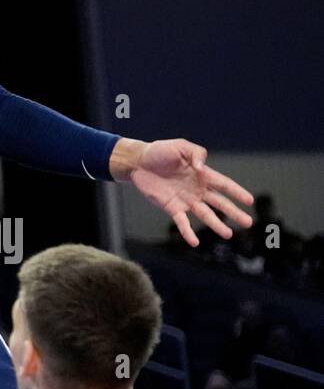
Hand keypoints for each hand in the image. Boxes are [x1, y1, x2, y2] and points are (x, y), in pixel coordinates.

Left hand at [128, 138, 253, 246]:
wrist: (138, 162)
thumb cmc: (160, 152)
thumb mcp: (180, 146)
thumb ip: (196, 154)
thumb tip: (202, 168)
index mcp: (202, 175)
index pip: (224, 185)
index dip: (237, 192)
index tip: (250, 201)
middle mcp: (197, 189)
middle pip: (219, 202)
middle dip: (234, 212)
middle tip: (248, 222)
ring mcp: (185, 200)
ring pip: (205, 214)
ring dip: (216, 224)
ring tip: (228, 234)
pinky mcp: (172, 207)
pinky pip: (182, 222)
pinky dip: (188, 232)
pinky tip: (194, 242)